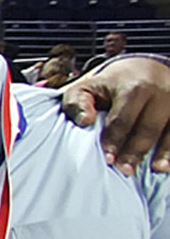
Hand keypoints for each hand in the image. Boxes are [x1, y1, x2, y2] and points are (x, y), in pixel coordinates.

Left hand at [59, 56, 169, 172]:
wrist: (146, 68)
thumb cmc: (112, 86)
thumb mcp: (88, 87)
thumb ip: (77, 102)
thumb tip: (84, 121)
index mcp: (133, 87)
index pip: (122, 118)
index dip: (115, 139)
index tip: (109, 159)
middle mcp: (160, 92)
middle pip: (148, 127)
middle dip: (136, 150)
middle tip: (125, 170)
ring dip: (165, 151)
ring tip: (157, 168)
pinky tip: (168, 164)